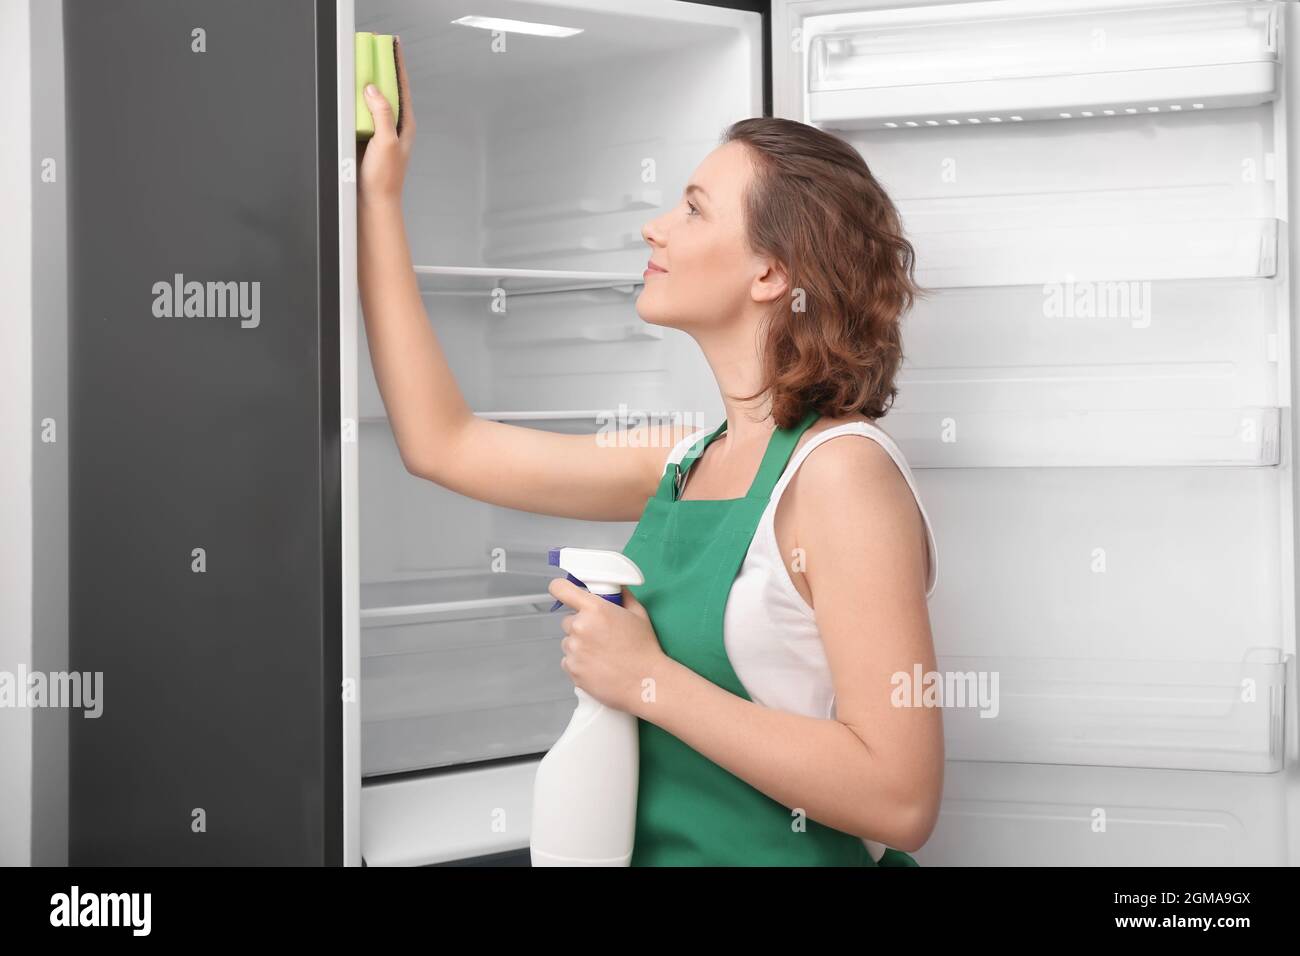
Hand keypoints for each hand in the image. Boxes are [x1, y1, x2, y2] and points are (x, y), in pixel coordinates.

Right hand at [358, 36, 414, 205]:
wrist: (372, 201)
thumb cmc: (385, 178)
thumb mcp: (386, 141)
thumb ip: (382, 113)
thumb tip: (372, 88)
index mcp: (404, 123)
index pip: (402, 86)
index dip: (397, 64)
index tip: (392, 45)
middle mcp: (392, 124)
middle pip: (386, 89)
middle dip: (379, 68)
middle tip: (371, 50)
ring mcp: (377, 129)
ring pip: (370, 99)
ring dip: (364, 84)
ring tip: (357, 66)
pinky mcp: (363, 136)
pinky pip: (357, 112)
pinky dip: (352, 100)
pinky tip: (345, 92)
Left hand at [547, 579, 665, 715]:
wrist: (645, 682)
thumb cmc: (644, 649)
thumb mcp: (638, 614)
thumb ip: (622, 596)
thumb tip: (615, 587)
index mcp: (594, 609)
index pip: (560, 589)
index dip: (561, 589)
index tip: (565, 593)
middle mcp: (580, 627)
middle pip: (568, 620)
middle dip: (580, 625)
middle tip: (600, 635)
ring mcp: (573, 649)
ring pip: (568, 642)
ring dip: (579, 645)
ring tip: (601, 654)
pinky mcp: (572, 669)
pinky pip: (568, 661)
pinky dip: (579, 663)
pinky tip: (597, 666)